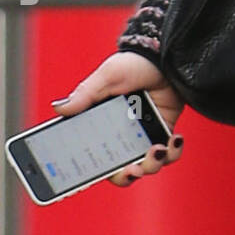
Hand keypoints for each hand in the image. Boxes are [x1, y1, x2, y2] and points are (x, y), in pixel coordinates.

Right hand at [52, 51, 185, 187]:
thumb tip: (59, 108)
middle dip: (126, 175)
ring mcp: (143, 136)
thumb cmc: (135, 64)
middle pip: (119, 170)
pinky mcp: (164, 132)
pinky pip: (169, 154)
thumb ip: (86, 93)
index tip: (90, 178)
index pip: (90, 157)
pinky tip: (174, 138)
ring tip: (157, 149)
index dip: (88, 172)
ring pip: (146, 166)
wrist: (168, 56)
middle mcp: (121, 135)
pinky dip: (173, 152)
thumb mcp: (108, 75)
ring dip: (152, 165)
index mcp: (100, 125)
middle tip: (132, 169)